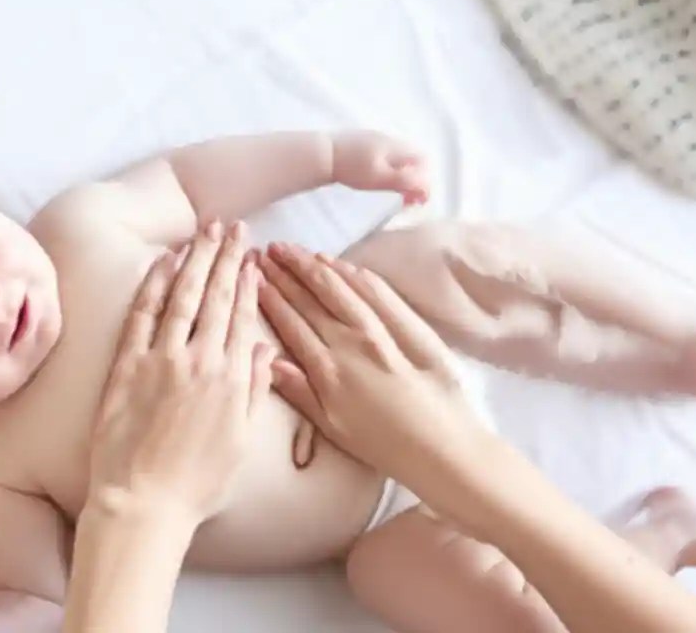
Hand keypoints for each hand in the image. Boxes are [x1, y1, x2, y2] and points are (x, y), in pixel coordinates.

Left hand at [88, 221, 272, 522]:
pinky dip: (154, 284)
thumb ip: (255, 390)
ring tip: (204, 231)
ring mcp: (161, 361)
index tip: (252, 255)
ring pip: (182, 296)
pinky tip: (164, 261)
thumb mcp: (241, 441)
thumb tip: (266, 350)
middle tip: (232, 227)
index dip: (247, 281)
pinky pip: (142, 315)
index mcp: (232, 379)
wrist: (143, 504)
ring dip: (195, 259)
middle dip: (226, 256)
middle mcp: (200, 362)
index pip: (243, 316)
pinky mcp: (127, 367)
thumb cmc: (196, 484)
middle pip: (216, 296)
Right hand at [256, 243, 482, 480]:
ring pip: (339, 286)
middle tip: (264, 251)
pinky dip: (351, 272)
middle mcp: (350, 342)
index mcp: (327, 370)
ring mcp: (381, 330)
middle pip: (310, 298)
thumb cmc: (384, 445)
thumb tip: (268, 360)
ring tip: (290, 248)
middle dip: (284, 272)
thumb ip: (299, 392)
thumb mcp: (333, 428)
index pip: (290, 321)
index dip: (269, 296)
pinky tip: (335, 261)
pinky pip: (375, 289)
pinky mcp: (409, 324)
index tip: (252, 275)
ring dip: (311, 264)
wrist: (443, 446)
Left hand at [332, 131, 429, 204]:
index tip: (416, 201)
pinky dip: (388, 169)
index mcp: (396, 147)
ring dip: (402, 175)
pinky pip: (385, 155)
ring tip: (392, 191)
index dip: (425, 181)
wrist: (321, 154)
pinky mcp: (362, 142)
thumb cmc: (351, 168)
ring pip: (398, 157)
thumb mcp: (380, 177)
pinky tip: (376, 179)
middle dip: (415, 179)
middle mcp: (389, 139)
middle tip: (406, 200)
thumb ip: (405, 180)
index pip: (423, 160)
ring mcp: (375, 138)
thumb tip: (427, 187)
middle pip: (413, 158)